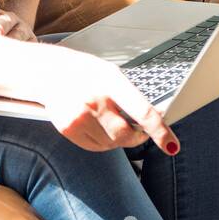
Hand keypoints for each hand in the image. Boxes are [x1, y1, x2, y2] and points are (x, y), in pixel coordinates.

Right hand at [33, 49, 179, 155]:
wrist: (47, 73)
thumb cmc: (84, 72)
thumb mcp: (110, 73)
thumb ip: (130, 95)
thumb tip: (152, 120)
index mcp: (110, 81)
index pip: (142, 111)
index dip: (160, 132)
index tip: (171, 145)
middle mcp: (94, 100)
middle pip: (126, 135)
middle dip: (137, 137)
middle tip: (140, 132)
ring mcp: (79, 117)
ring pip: (111, 144)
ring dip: (118, 140)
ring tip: (110, 121)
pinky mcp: (68, 129)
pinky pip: (95, 147)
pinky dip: (103, 143)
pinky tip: (98, 126)